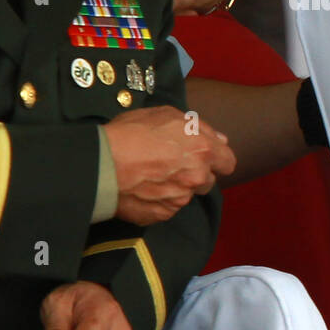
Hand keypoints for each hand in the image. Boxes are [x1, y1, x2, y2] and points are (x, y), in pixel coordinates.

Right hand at [103, 105, 235, 224]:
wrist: (101, 163)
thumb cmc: (132, 132)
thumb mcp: (166, 114)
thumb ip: (199, 127)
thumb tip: (219, 140)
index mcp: (203, 150)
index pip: (228, 162)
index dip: (217, 159)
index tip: (205, 156)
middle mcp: (197, 177)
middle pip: (208, 180)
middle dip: (196, 173)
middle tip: (172, 164)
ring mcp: (180, 199)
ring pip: (187, 195)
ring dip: (177, 187)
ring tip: (153, 176)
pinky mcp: (162, 215)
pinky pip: (167, 208)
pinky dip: (159, 200)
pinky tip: (143, 188)